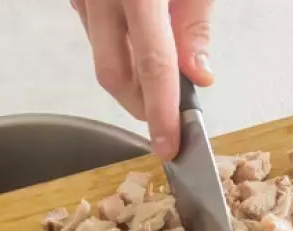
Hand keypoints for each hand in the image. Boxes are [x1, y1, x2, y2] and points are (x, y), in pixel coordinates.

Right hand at [70, 0, 214, 159]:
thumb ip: (195, 23)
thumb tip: (197, 74)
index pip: (152, 65)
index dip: (161, 111)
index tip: (168, 145)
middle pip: (114, 74)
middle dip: (140, 105)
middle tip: (164, 116)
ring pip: (101, 56)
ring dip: (130, 73)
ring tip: (157, 63)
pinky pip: (95, 34)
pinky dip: (118, 47)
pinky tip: (136, 36)